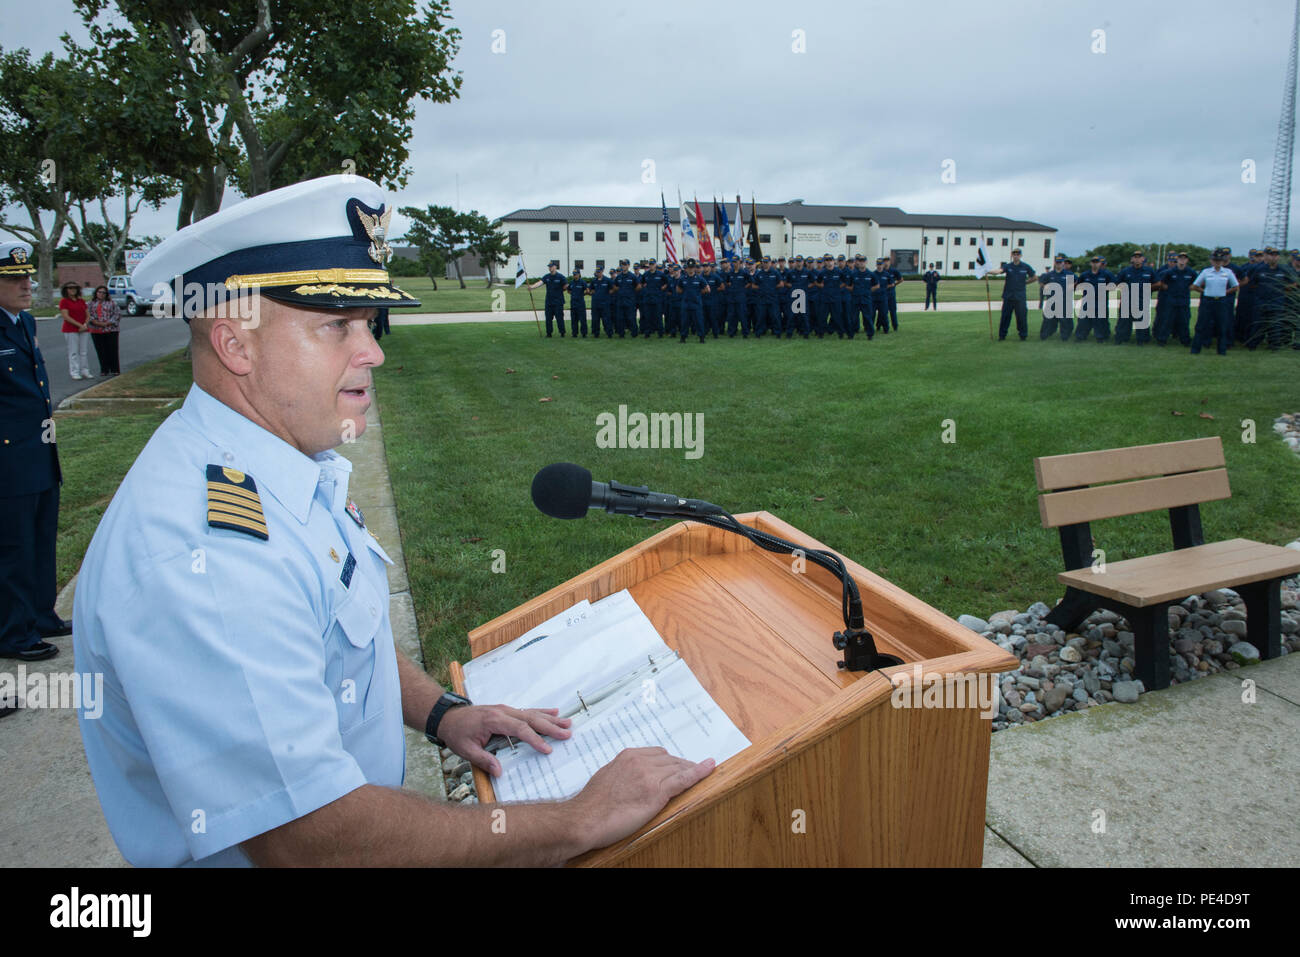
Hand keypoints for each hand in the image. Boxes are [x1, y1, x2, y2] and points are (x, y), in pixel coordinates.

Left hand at [436, 704, 571, 776]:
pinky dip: (542, 712)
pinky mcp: (507, 711)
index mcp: (493, 720)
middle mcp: (503, 712)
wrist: (449, 717)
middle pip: (530, 719)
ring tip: (568, 723)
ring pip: (532, 713)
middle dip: (550, 727)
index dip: (534, 739)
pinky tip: (554, 713)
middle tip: (567, 734)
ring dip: (550, 719)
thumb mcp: (466, 750)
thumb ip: (484, 760)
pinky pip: (527, 711)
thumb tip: (499, 772)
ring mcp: (506, 710)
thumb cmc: (457, 733)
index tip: (547, 749)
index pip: (519, 729)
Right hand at [567, 748, 713, 852]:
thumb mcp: (607, 776)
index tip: (676, 766)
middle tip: (691, 771)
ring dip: (690, 771)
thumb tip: (631, 776)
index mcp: (628, 756)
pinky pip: (683, 779)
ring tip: (702, 771)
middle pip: (670, 760)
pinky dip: (699, 772)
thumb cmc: (592, 803)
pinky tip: (709, 767)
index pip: (658, 754)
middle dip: (681, 766)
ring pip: (678, 769)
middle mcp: (640, 762)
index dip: (670, 762)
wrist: (586, 818)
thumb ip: (623, 772)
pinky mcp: (656, 792)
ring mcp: (650, 776)